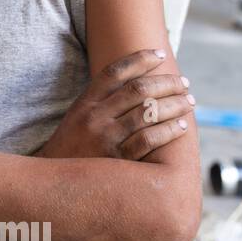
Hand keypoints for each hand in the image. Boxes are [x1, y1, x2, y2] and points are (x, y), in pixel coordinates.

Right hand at [35, 48, 194, 160]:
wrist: (52, 185)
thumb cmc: (71, 150)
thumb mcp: (77, 120)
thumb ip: (101, 103)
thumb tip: (137, 87)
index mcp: (85, 103)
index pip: (114, 72)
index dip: (140, 59)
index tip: (161, 55)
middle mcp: (94, 117)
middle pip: (138, 89)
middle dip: (167, 83)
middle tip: (184, 83)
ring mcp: (105, 138)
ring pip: (148, 112)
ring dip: (174, 104)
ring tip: (189, 102)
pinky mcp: (116, 160)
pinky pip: (148, 140)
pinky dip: (169, 130)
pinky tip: (181, 126)